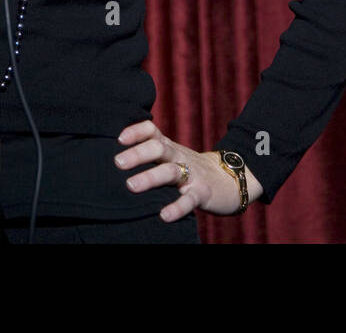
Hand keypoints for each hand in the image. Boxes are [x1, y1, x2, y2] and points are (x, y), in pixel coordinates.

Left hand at [114, 119, 263, 220]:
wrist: (229, 180)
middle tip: (118, 163)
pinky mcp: (202, 193)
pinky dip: (177, 207)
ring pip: (171, 171)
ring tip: (131, 186)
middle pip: (159, 148)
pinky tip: (164, 215)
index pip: (152, 131)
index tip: (118, 139)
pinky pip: (189, 199)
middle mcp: (179, 157)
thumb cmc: (190, 169)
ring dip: (150, 177)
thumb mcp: (172, 156)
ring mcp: (191, 174)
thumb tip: (116, 159)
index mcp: (169, 147)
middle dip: (138, 154)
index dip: (136, 131)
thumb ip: (151, 154)